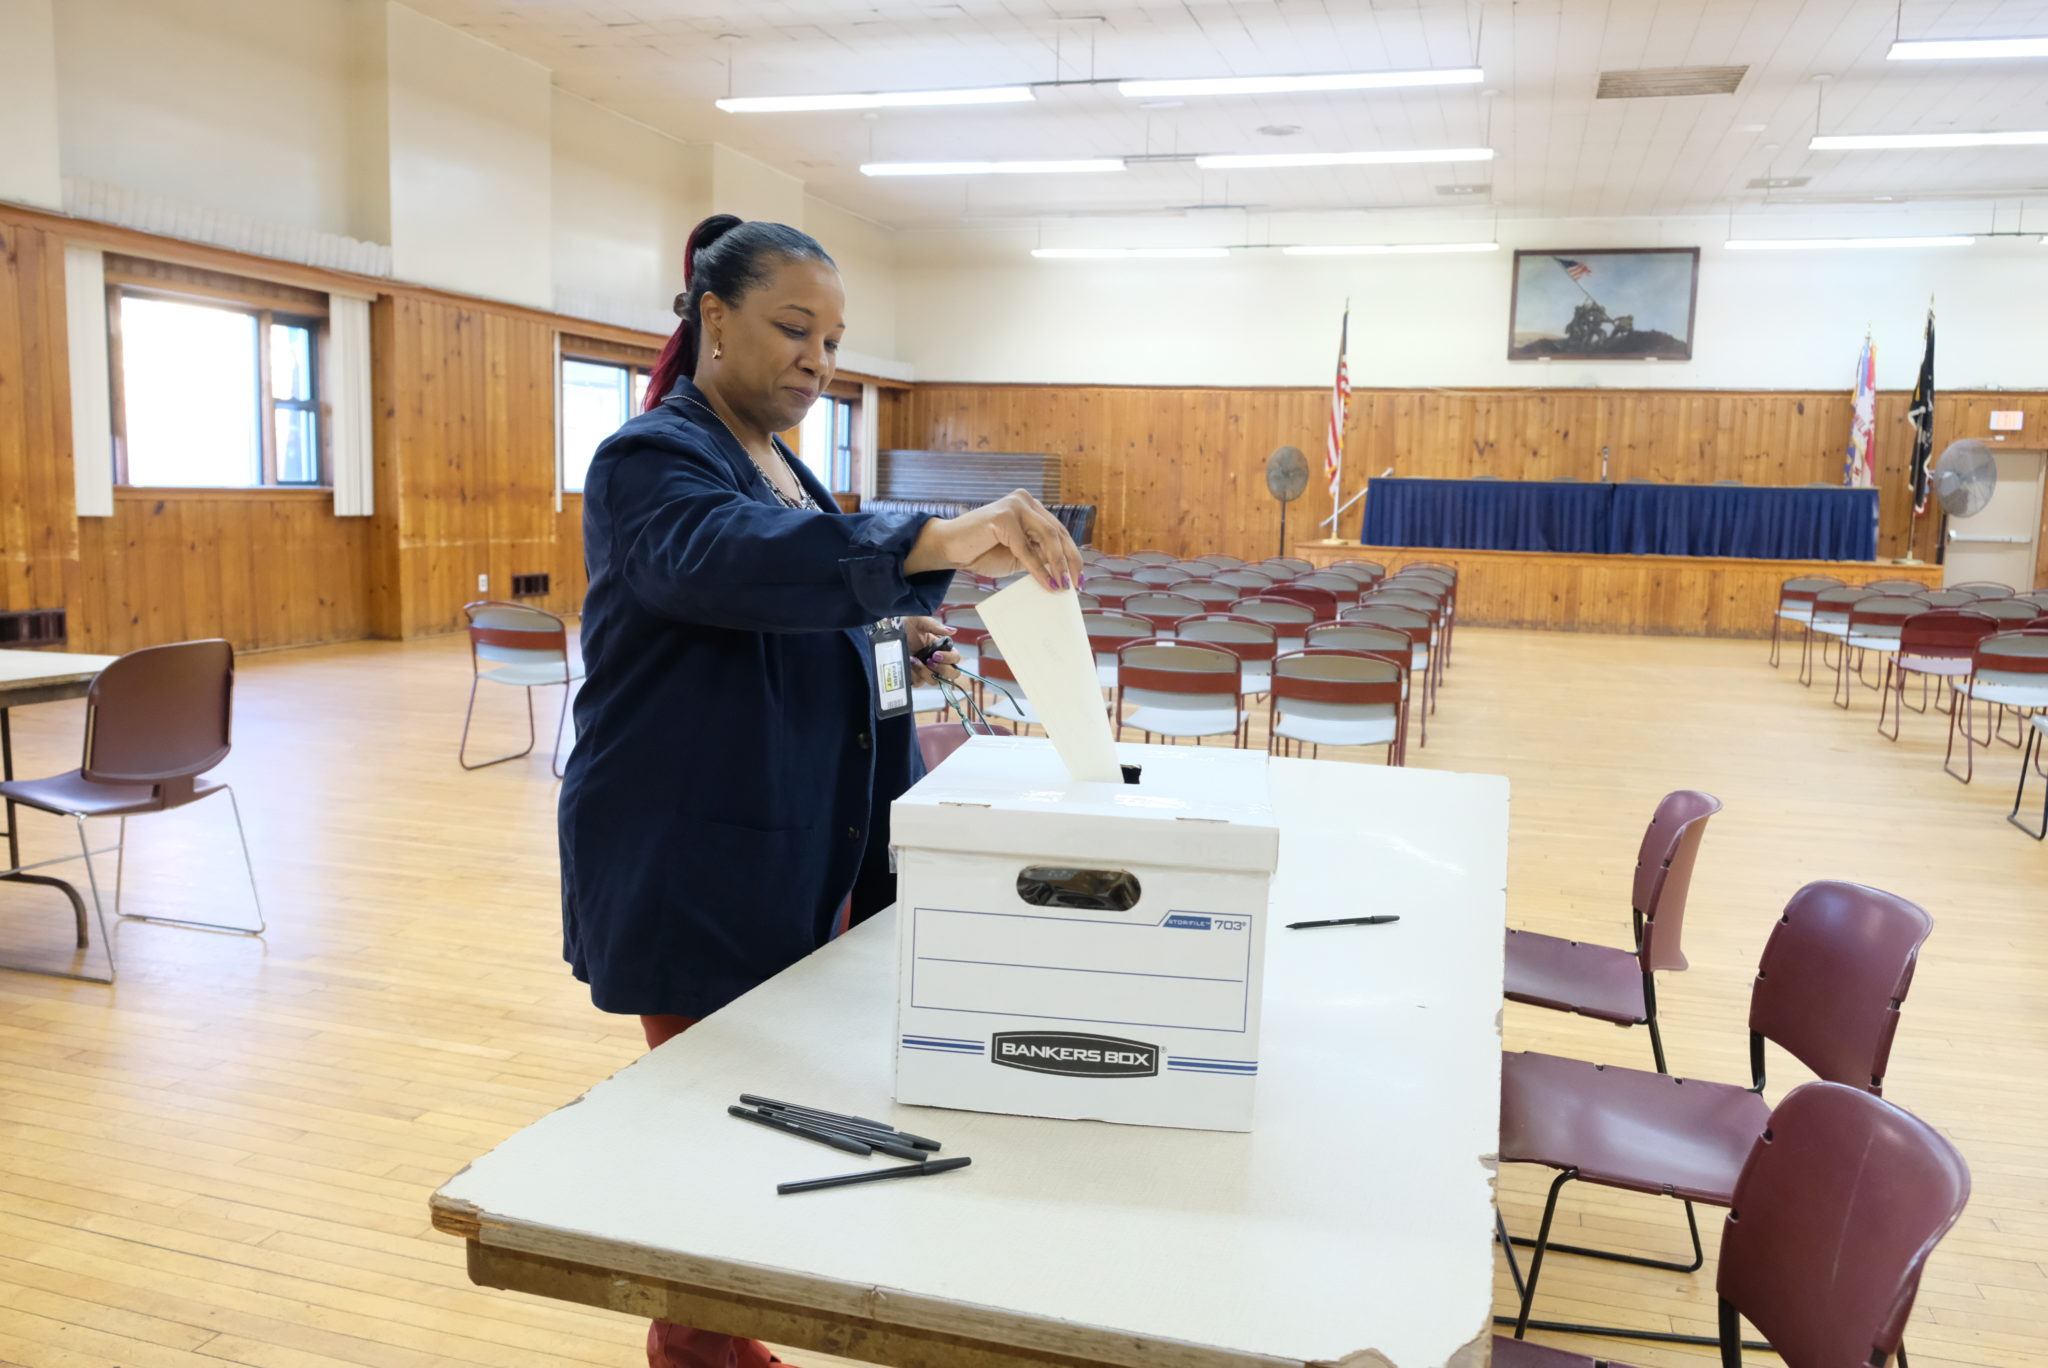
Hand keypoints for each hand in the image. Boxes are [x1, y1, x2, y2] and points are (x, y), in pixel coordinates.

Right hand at [904, 490, 1084, 592]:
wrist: (949, 548)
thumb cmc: (981, 552)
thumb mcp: (1018, 556)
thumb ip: (1039, 556)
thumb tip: (1065, 573)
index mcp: (1030, 507)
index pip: (1058, 531)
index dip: (1072, 554)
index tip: (1079, 577)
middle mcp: (1024, 500)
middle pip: (1056, 532)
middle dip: (1069, 561)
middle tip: (1075, 584)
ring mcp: (1014, 505)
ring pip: (1046, 537)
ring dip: (1058, 565)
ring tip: (1062, 586)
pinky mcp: (1003, 517)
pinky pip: (1026, 547)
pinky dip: (1038, 569)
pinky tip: (1047, 584)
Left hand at [905, 616, 959, 683]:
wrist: (888, 630)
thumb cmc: (905, 624)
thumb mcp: (921, 621)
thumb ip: (936, 626)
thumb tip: (953, 630)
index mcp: (942, 648)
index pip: (955, 659)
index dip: (949, 659)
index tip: (936, 654)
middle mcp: (936, 660)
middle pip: (950, 674)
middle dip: (942, 670)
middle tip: (930, 661)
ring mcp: (925, 669)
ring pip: (934, 681)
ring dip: (926, 673)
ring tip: (914, 661)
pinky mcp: (914, 675)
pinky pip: (918, 683)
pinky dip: (914, 676)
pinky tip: (908, 665)